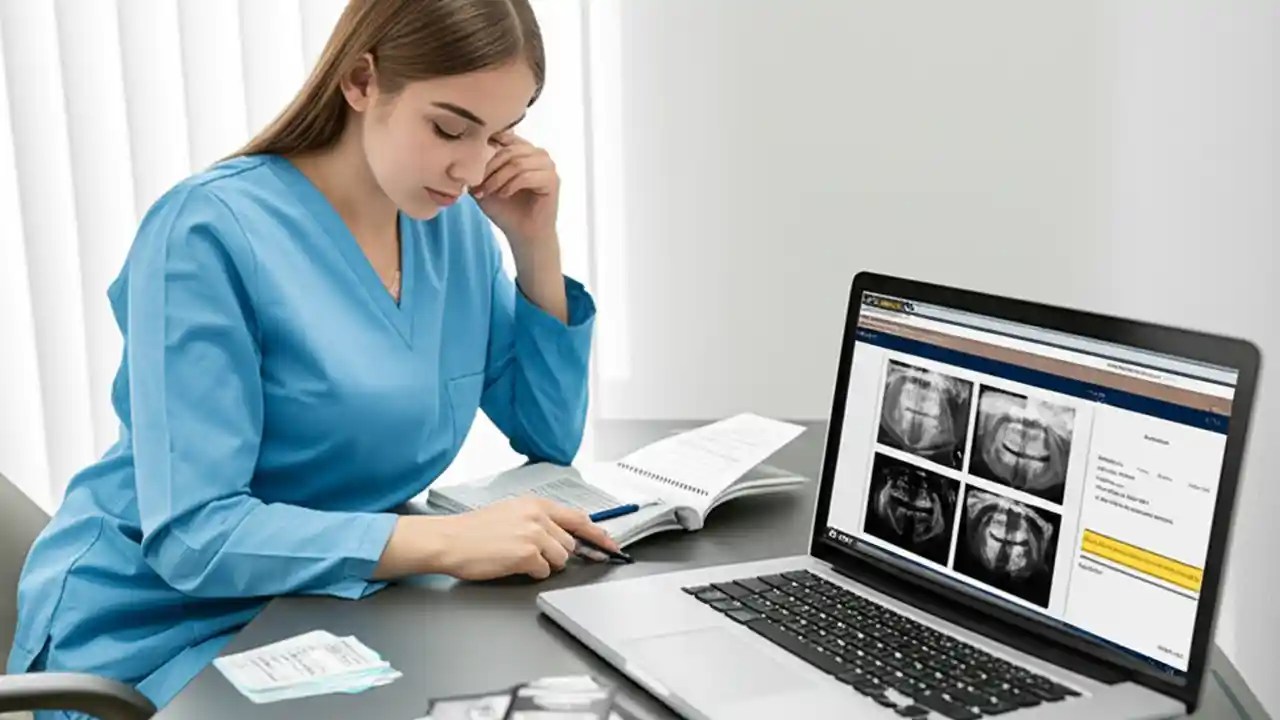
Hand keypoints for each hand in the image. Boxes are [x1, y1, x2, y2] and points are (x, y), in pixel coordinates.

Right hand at [433, 497, 620, 580]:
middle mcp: (539, 516)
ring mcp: (535, 535)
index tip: (610, 544)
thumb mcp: (510, 513)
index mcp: (536, 504)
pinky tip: (512, 565)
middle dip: (557, 553)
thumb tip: (560, 535)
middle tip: (535, 555)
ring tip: (518, 557)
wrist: (450, 540)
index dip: (597, 534)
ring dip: (545, 564)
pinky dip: (532, 573)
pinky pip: (544, 572)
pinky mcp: (528, 555)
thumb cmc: (474, 530)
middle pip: (570, 543)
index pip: (578, 518)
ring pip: (560, 559)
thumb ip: (538, 520)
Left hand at [473, 133, 559, 248]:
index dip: (489, 144)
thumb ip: (477, 167)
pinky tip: (503, 195)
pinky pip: (527, 176)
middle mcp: (538, 154)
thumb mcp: (484, 185)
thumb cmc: (505, 209)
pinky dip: (511, 186)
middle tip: (477, 186)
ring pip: (518, 163)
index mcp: (524, 150)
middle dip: (489, 168)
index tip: (473, 160)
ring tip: (488, 192)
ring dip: (498, 178)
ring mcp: (547, 166)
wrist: (522, 233)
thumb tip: (461, 152)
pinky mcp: (552, 180)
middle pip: (509, 151)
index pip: (506, 136)